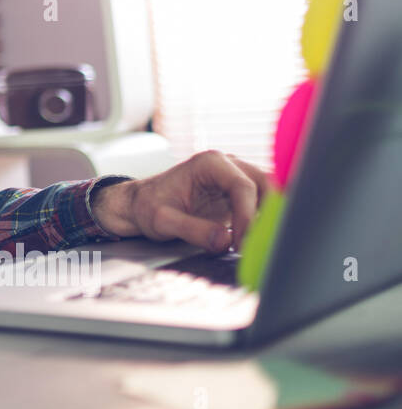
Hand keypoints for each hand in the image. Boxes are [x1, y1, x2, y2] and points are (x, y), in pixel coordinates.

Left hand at [91, 150, 275, 253]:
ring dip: (266, 218)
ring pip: (268, 194)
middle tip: (255, 245)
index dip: (248, 216)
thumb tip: (225, 241)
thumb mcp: (162, 221)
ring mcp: (235, 178)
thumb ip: (192, 230)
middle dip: (265, 215)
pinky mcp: (238, 194)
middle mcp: (227, 165)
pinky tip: (252, 240)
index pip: (243, 186)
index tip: (241, 243)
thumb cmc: (148, 207)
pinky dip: (262, 221)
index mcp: (209, 163)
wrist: (140, 205)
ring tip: (253, 244)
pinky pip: (261, 205)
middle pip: (265, 186)